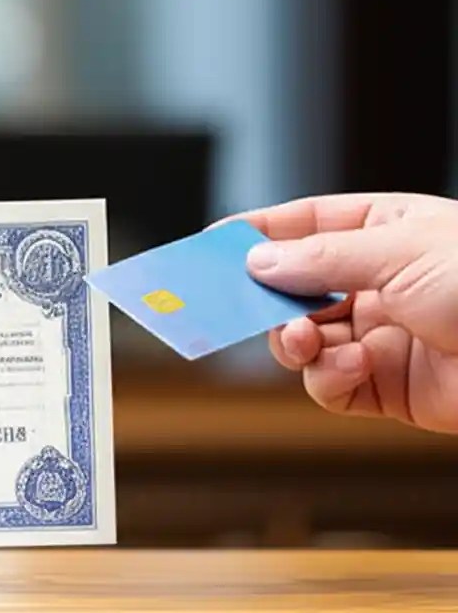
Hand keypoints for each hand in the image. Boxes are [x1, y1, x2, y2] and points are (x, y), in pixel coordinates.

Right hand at [226, 193, 457, 432]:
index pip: (307, 224)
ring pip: (304, 340)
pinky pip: (331, 384)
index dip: (258, 232)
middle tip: (227, 306)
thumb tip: (258, 260)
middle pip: (294, 287)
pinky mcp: (388, 387)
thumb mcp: (402, 253)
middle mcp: (380, 282)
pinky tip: (348, 368)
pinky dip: (327, 379)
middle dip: (264, 298)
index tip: (211, 245)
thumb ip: (321, 259)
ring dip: (292, 342)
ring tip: (302, 342)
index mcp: (388, 231)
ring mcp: (382, 335)